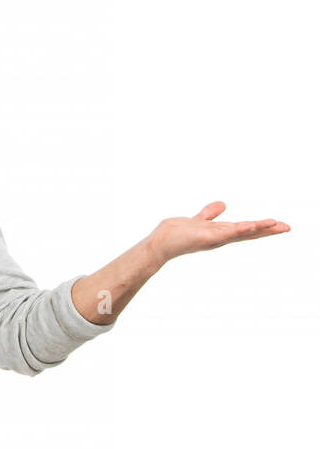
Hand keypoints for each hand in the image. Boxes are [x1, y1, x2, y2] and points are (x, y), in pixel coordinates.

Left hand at [148, 201, 290, 263]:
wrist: (160, 243)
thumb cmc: (177, 234)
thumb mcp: (198, 220)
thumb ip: (210, 214)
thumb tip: (223, 205)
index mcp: (221, 233)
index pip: (246, 229)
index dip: (262, 227)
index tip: (280, 224)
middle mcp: (220, 237)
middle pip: (249, 233)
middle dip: (268, 230)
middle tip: (288, 227)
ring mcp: (214, 239)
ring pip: (241, 232)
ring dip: (259, 229)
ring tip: (276, 224)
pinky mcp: (206, 238)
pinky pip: (226, 233)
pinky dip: (239, 230)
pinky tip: (252, 226)